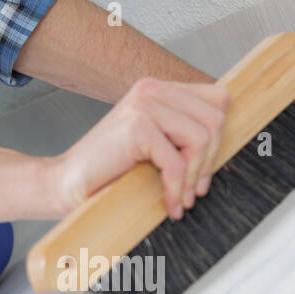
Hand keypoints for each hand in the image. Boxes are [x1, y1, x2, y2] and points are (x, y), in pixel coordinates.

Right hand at [52, 78, 230, 219]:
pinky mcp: (137, 127)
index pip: (217, 98)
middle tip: (195, 188)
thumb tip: (226, 141)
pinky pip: (177, 163)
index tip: (204, 166)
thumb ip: (182, 131)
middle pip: (215, 119)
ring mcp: (143, 104)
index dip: (219, 135)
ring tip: (182, 197)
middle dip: (209, 160)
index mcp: (158, 88)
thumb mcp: (155, 142)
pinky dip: (176, 189)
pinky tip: (170, 204)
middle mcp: (151, 89)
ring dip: (194, 176)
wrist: (68, 183)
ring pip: (201, 139)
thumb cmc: (110, 167)